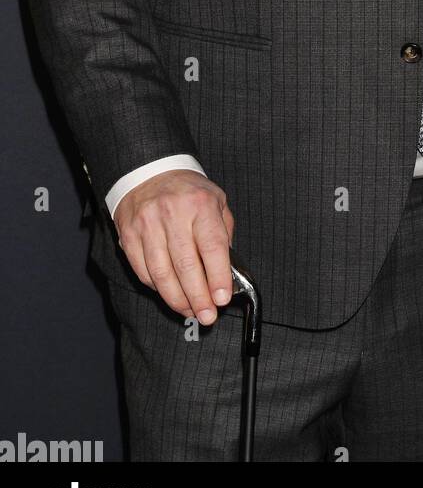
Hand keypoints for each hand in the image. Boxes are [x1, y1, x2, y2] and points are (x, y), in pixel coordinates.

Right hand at [114, 170, 234, 323]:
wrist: (150, 172)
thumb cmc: (188, 192)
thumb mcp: (216, 201)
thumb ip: (223, 233)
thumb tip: (227, 270)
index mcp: (200, 205)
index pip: (212, 247)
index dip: (218, 277)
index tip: (222, 298)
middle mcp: (172, 215)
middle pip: (185, 265)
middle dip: (198, 297)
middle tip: (207, 316)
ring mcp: (148, 226)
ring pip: (162, 274)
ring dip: (177, 299)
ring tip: (190, 311)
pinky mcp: (129, 236)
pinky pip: (144, 271)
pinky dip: (158, 289)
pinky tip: (170, 294)